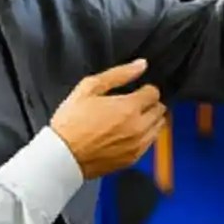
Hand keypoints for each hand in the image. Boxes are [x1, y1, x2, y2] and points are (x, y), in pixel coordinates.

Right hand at [50, 59, 165, 178]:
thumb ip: (119, 74)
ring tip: (131, 119)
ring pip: (158, 127)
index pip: (154, 93)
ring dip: (150, 120)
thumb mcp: (89, 88)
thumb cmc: (71, 122)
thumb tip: (140, 65)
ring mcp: (137, 145)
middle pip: (160, 110)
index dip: (145, 89)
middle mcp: (138, 127)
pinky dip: (144, 136)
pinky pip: (150, 144)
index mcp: (129, 107)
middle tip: (133, 104)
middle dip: (149, 104)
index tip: (135, 91)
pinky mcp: (133, 159)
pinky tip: (127, 133)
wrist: (62, 155)